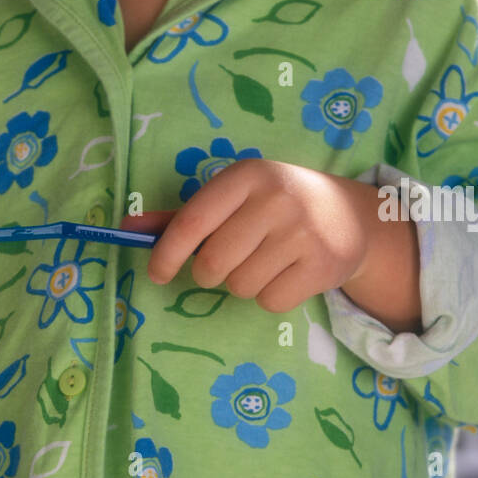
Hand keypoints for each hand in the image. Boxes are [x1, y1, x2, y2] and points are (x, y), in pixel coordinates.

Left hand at [145, 158, 370, 312]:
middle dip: (209, 273)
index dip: (166, 253)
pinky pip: (271, 301)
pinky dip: (271, 297)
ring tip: (263, 262)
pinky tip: (287, 273)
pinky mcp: (322, 265)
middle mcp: (274, 199)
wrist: (350, 214)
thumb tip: (127, 229)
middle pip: (213, 263)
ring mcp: (302, 232)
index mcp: (245, 176)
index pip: (192, 222)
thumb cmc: (277, 203)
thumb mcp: (235, 196)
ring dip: (242, 284)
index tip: (156, 274)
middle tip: (224, 263)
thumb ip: (183, 215)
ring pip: (240, 286)